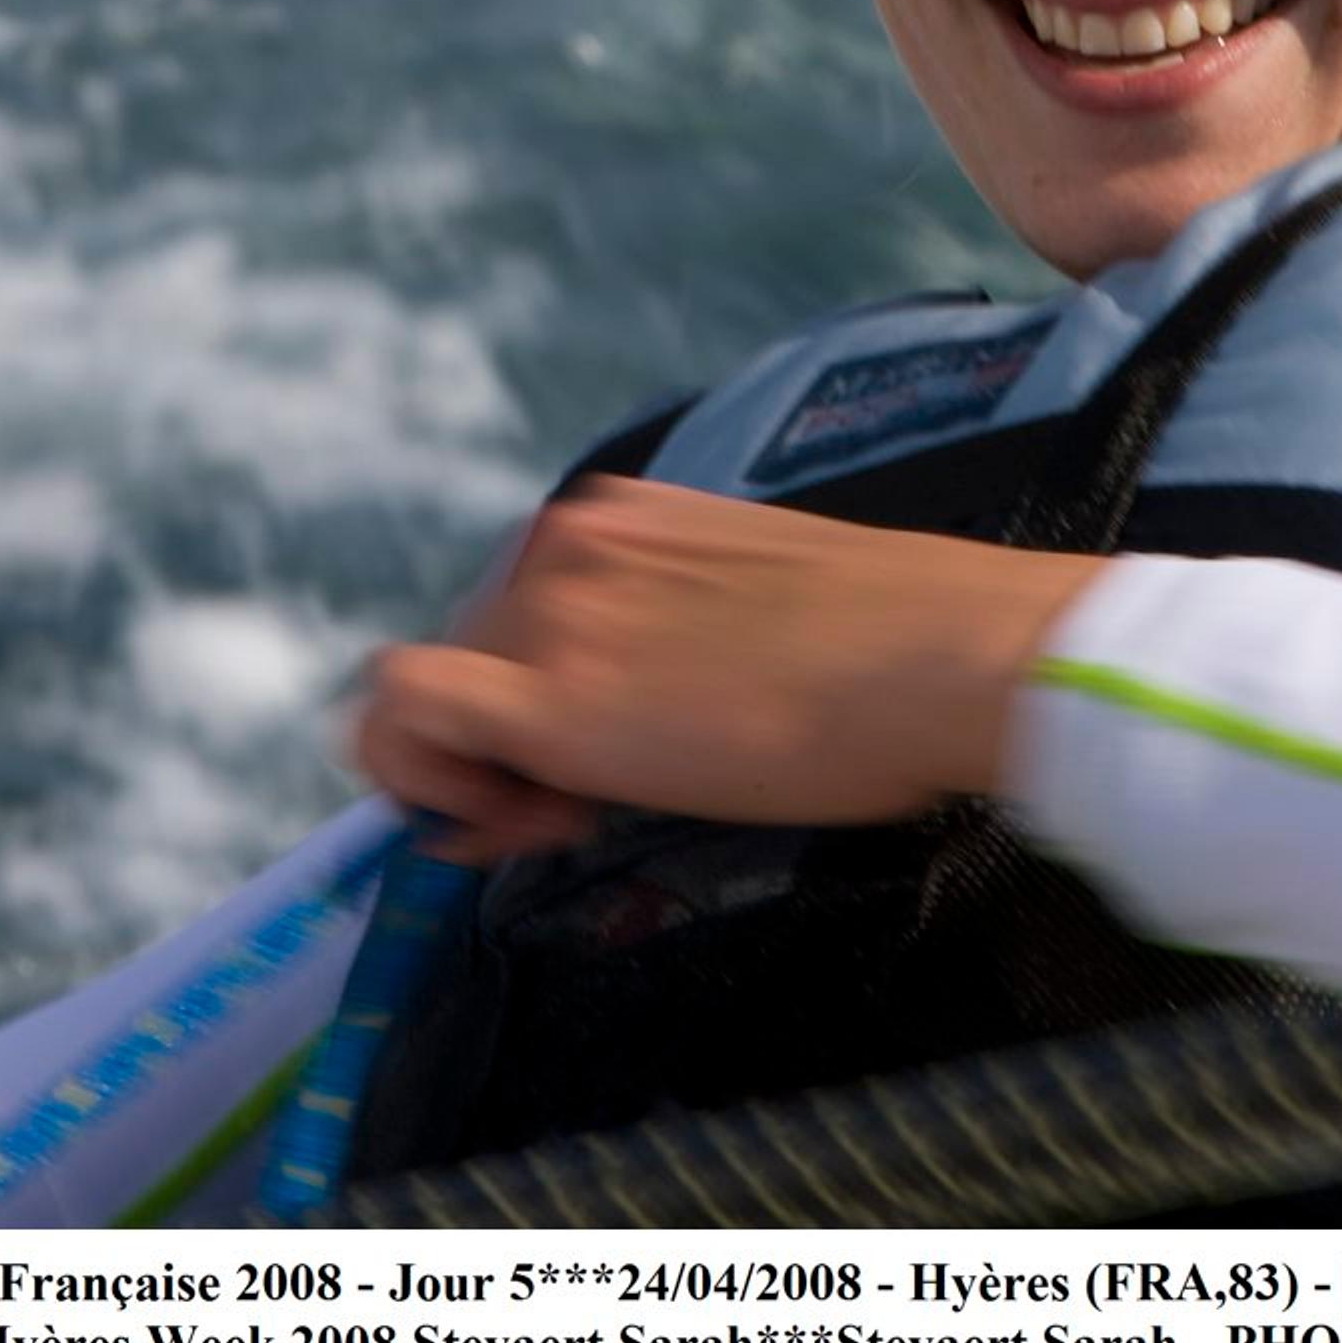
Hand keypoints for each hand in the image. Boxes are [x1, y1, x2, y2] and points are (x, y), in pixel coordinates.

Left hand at [352, 478, 1102, 861]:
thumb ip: (666, 638)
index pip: (514, 613)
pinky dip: (413, 773)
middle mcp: (569, 545)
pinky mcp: (548, 697)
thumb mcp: (753, 609)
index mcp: (622, 518)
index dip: (520, 698)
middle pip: (471, 654)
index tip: (572, 761)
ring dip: (477, 768)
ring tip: (567, 819)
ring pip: (430, 691)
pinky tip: (491, 824)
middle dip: (499, 742)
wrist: (937, 656)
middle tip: (576, 812)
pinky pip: (404, 716)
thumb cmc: (892, 650)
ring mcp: (552, 612)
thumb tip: (618, 719)